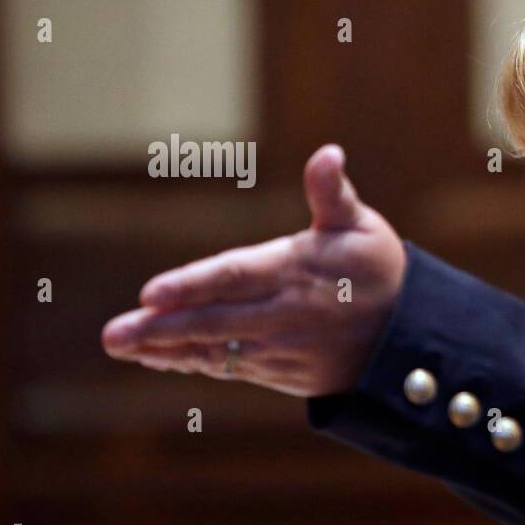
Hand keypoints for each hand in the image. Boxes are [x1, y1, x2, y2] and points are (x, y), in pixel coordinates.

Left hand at [100, 144, 407, 396]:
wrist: (410, 337)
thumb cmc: (378, 269)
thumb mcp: (361, 225)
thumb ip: (333, 193)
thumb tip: (328, 153)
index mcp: (299, 271)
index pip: (237, 276)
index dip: (193, 285)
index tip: (150, 293)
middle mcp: (287, 314)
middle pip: (217, 322)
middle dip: (162, 330)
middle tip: (114, 335)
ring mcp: (284, 348)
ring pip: (219, 350)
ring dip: (168, 350)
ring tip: (125, 346)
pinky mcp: (285, 372)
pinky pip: (233, 367)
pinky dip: (196, 363)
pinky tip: (160, 358)